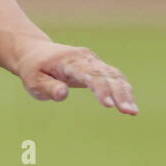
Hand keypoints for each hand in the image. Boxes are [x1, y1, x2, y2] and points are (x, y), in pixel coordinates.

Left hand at [12, 39, 137, 114]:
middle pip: (107, 75)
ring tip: (132, 112)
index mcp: (68, 61)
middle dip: (119, 93)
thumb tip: (63, 94)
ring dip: (126, 93)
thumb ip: (48, 87)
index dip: (100, 89)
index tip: (108, 105)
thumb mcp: (32, 80)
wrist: (35, 52)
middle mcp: (85, 58)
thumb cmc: (33, 69)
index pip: (88, 75)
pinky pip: (114, 77)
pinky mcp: (97, 67)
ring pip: (115, 75)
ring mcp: (93, 61)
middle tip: (128, 111)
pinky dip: (124, 90)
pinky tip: (130, 106)